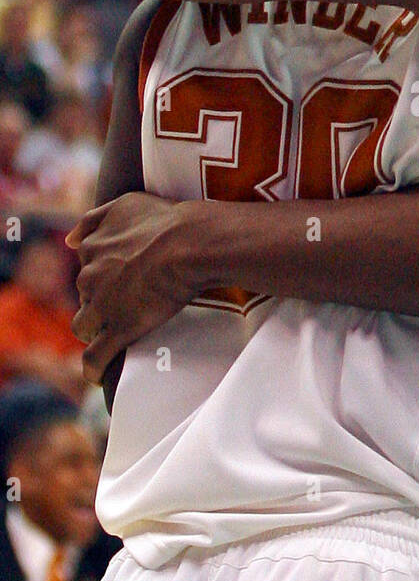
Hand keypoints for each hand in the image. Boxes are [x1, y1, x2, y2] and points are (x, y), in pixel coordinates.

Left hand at [66, 192, 198, 383]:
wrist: (187, 242)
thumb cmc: (164, 220)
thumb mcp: (124, 204)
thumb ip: (93, 219)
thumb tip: (69, 240)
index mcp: (90, 248)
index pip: (86, 268)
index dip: (102, 276)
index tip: (119, 280)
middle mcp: (89, 276)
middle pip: (85, 296)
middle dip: (100, 301)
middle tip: (128, 301)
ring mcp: (103, 305)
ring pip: (84, 326)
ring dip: (94, 331)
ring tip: (110, 335)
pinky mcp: (119, 328)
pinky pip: (95, 357)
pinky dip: (93, 368)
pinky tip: (95, 375)